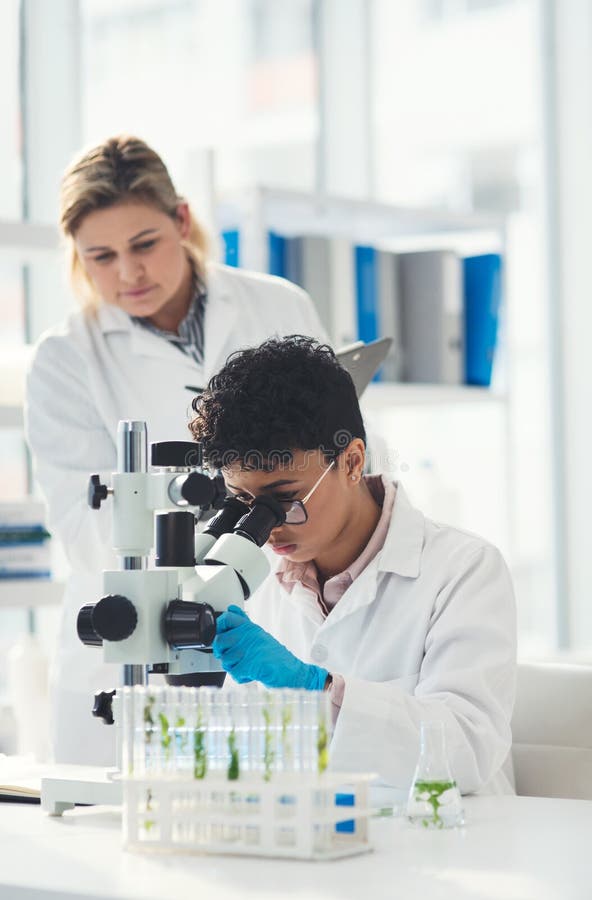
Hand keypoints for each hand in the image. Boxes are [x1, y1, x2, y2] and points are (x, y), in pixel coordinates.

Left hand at [213, 605, 327, 690]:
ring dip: (234, 668)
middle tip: (234, 657)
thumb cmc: (274, 655)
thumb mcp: (259, 634)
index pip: (226, 618)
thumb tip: (232, 608)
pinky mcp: (251, 664)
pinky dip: (242, 677)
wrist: (292, 671)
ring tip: (247, 666)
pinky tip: (251, 673)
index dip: (219, 628)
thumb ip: (243, 622)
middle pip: (219, 641)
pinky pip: (234, 672)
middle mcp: (249, 634)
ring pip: (225, 660)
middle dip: (223, 654)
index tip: (223, 636)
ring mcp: (250, 648)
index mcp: (250, 627)